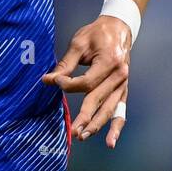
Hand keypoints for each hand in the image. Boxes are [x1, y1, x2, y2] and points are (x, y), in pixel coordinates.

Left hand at [41, 16, 130, 145]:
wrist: (119, 28)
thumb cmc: (97, 34)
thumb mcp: (79, 43)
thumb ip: (65, 64)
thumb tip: (48, 80)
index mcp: (110, 61)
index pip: (87, 82)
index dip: (69, 85)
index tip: (54, 82)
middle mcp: (120, 75)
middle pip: (99, 100)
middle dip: (84, 116)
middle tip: (73, 130)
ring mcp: (123, 85)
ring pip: (109, 110)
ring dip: (96, 125)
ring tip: (83, 136)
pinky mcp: (123, 91)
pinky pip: (120, 112)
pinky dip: (116, 128)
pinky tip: (110, 142)